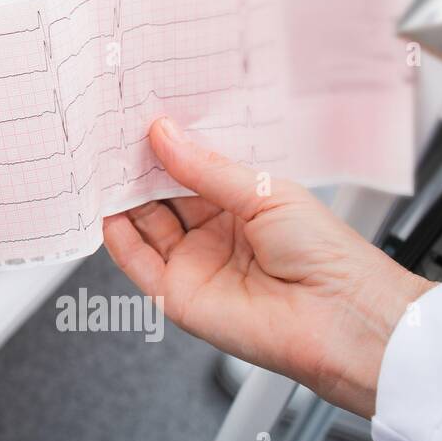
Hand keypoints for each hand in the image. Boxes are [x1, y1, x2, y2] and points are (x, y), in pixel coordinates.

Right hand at [103, 117, 430, 417]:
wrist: (340, 319)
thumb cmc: (325, 256)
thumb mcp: (265, 193)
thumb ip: (207, 168)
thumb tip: (164, 134)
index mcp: (239, 205)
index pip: (188, 170)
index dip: (165, 148)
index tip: (140, 121)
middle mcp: (212, 233)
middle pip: (159, 195)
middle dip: (136, 168)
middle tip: (113, 138)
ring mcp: (192, 264)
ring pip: (143, 224)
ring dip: (120, 198)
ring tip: (102, 166)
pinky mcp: (176, 295)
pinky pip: (136, 262)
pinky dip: (116, 237)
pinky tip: (105, 210)